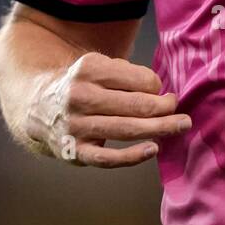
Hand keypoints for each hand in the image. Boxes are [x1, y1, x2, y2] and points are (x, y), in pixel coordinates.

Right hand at [26, 53, 191, 166]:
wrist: (40, 106)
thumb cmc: (84, 86)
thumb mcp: (100, 66)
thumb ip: (129, 74)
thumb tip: (162, 93)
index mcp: (90, 69)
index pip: (140, 79)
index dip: (158, 87)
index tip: (164, 93)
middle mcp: (81, 96)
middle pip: (136, 105)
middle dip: (166, 109)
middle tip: (184, 115)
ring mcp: (76, 124)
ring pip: (127, 129)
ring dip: (159, 129)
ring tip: (180, 127)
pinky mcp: (75, 150)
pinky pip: (107, 158)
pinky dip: (132, 156)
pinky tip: (153, 149)